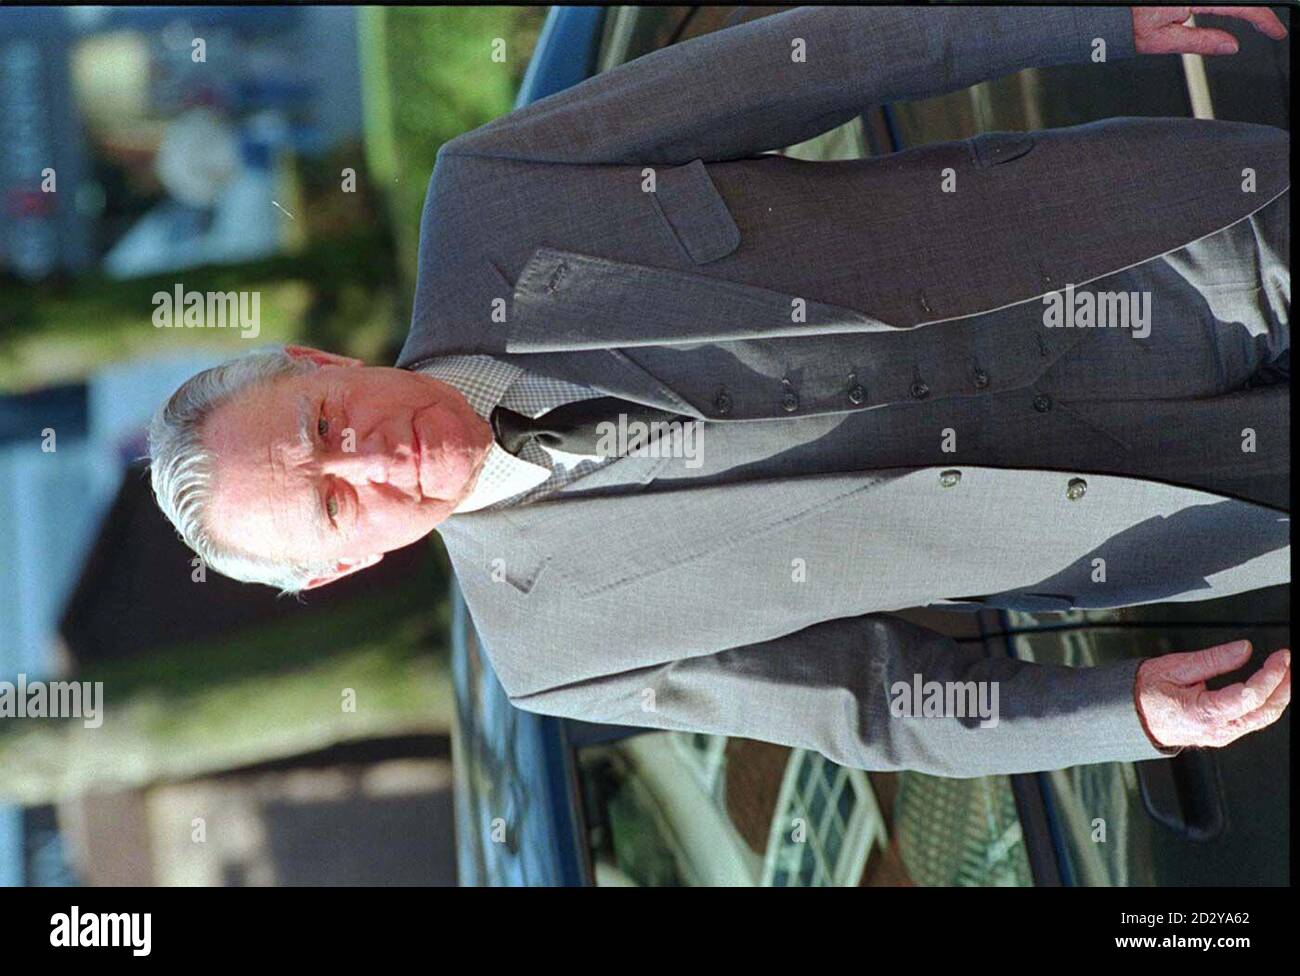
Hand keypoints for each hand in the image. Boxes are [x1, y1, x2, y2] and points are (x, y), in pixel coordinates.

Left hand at [1132, 6, 1286, 54]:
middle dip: (1249, 11)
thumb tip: (1230, 46)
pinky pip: (1210, 1)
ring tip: (1241, 21)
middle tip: (1261, 26)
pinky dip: (1218, 7)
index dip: (1263, 20)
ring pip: (1223, 0)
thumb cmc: (1122, 22)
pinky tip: (1213, 13)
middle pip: (1234, 0)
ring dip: (1231, 9)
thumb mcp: (1160, 40)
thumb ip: (1200, 41)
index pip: (1242, 7)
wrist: (1099, 9)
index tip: (1275, 31)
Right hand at [1136, 640, 1290, 748]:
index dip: (1271, 675)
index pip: (1250, 696)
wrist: (1130, 717)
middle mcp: (1216, 730)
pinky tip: (1270, 690)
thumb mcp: (1175, 667)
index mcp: (1203, 713)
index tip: (1281, 657)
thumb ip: (1212, 659)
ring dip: (1279, 696)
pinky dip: (1266, 704)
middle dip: (1284, 687)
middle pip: (1264, 712)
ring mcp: (1221, 735)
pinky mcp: (1222, 734)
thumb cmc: (1145, 693)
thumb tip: (1244, 649)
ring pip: (1262, 719)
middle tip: (1288, 663)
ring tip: (1285, 674)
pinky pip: (1252, 722)